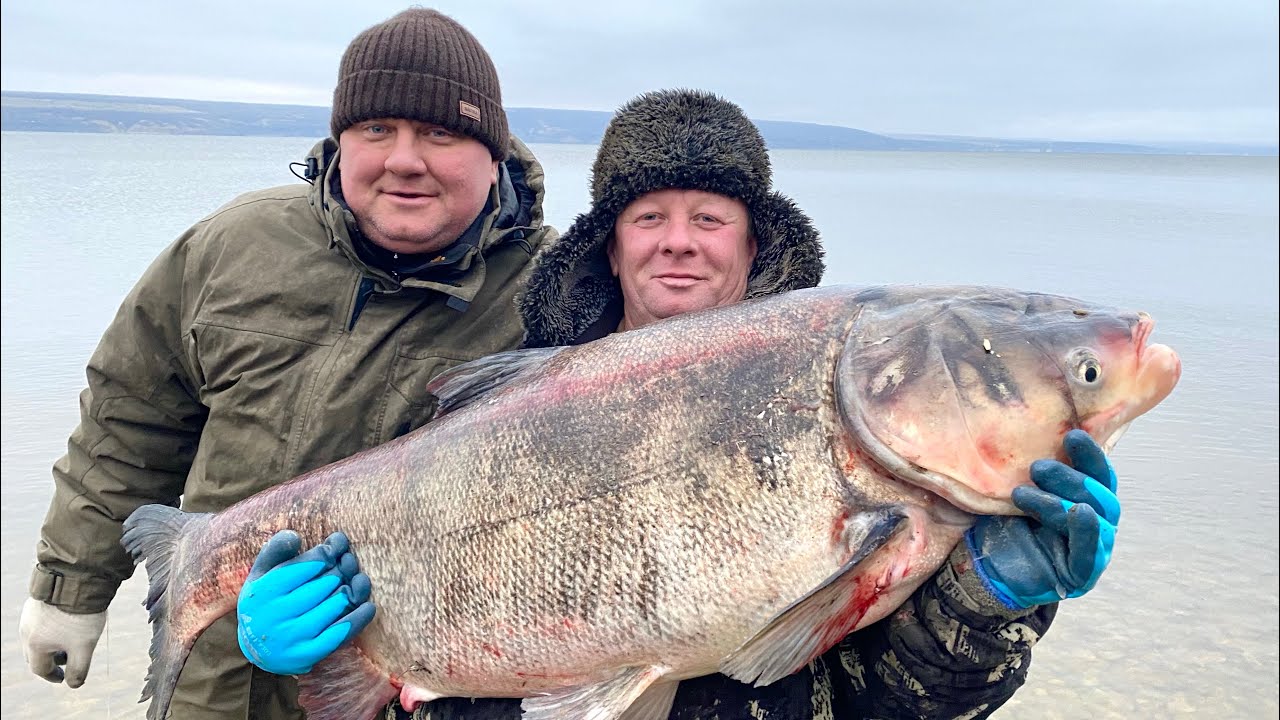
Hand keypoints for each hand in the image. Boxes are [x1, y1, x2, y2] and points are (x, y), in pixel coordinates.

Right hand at [19, 597, 106, 686]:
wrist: (76, 579)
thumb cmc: (79, 615)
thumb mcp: (84, 647)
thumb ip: (78, 669)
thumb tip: (73, 684)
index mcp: (35, 644)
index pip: (40, 669)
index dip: (53, 676)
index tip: (63, 678)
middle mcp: (27, 629)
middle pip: (35, 653)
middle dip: (51, 660)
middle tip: (67, 659)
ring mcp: (29, 614)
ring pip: (37, 635)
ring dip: (52, 642)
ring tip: (71, 639)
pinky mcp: (36, 600)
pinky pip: (41, 619)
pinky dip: (52, 627)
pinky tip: (67, 621)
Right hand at [236, 530, 375, 674]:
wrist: (256, 648)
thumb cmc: (264, 600)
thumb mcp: (261, 572)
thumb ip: (276, 549)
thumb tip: (296, 536)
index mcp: (264, 591)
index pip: (306, 566)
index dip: (327, 552)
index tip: (339, 545)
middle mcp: (275, 616)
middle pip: (323, 585)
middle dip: (340, 570)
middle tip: (348, 563)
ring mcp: (291, 637)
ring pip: (333, 607)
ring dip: (351, 590)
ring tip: (357, 580)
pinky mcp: (305, 655)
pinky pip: (337, 635)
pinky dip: (356, 620)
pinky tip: (368, 607)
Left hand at [966, 429, 1120, 608]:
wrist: (984, 568)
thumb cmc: (1003, 524)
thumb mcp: (1016, 491)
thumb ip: (1034, 471)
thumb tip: (1031, 428)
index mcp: (1085, 500)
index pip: (1097, 475)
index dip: (1090, 455)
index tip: (1073, 435)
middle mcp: (1096, 523)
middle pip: (1098, 495)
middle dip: (1069, 478)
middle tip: (1036, 468)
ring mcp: (1093, 550)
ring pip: (1093, 518)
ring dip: (1059, 502)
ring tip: (1022, 495)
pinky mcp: (1082, 575)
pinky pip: (1090, 553)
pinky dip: (1088, 532)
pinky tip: (1080, 513)